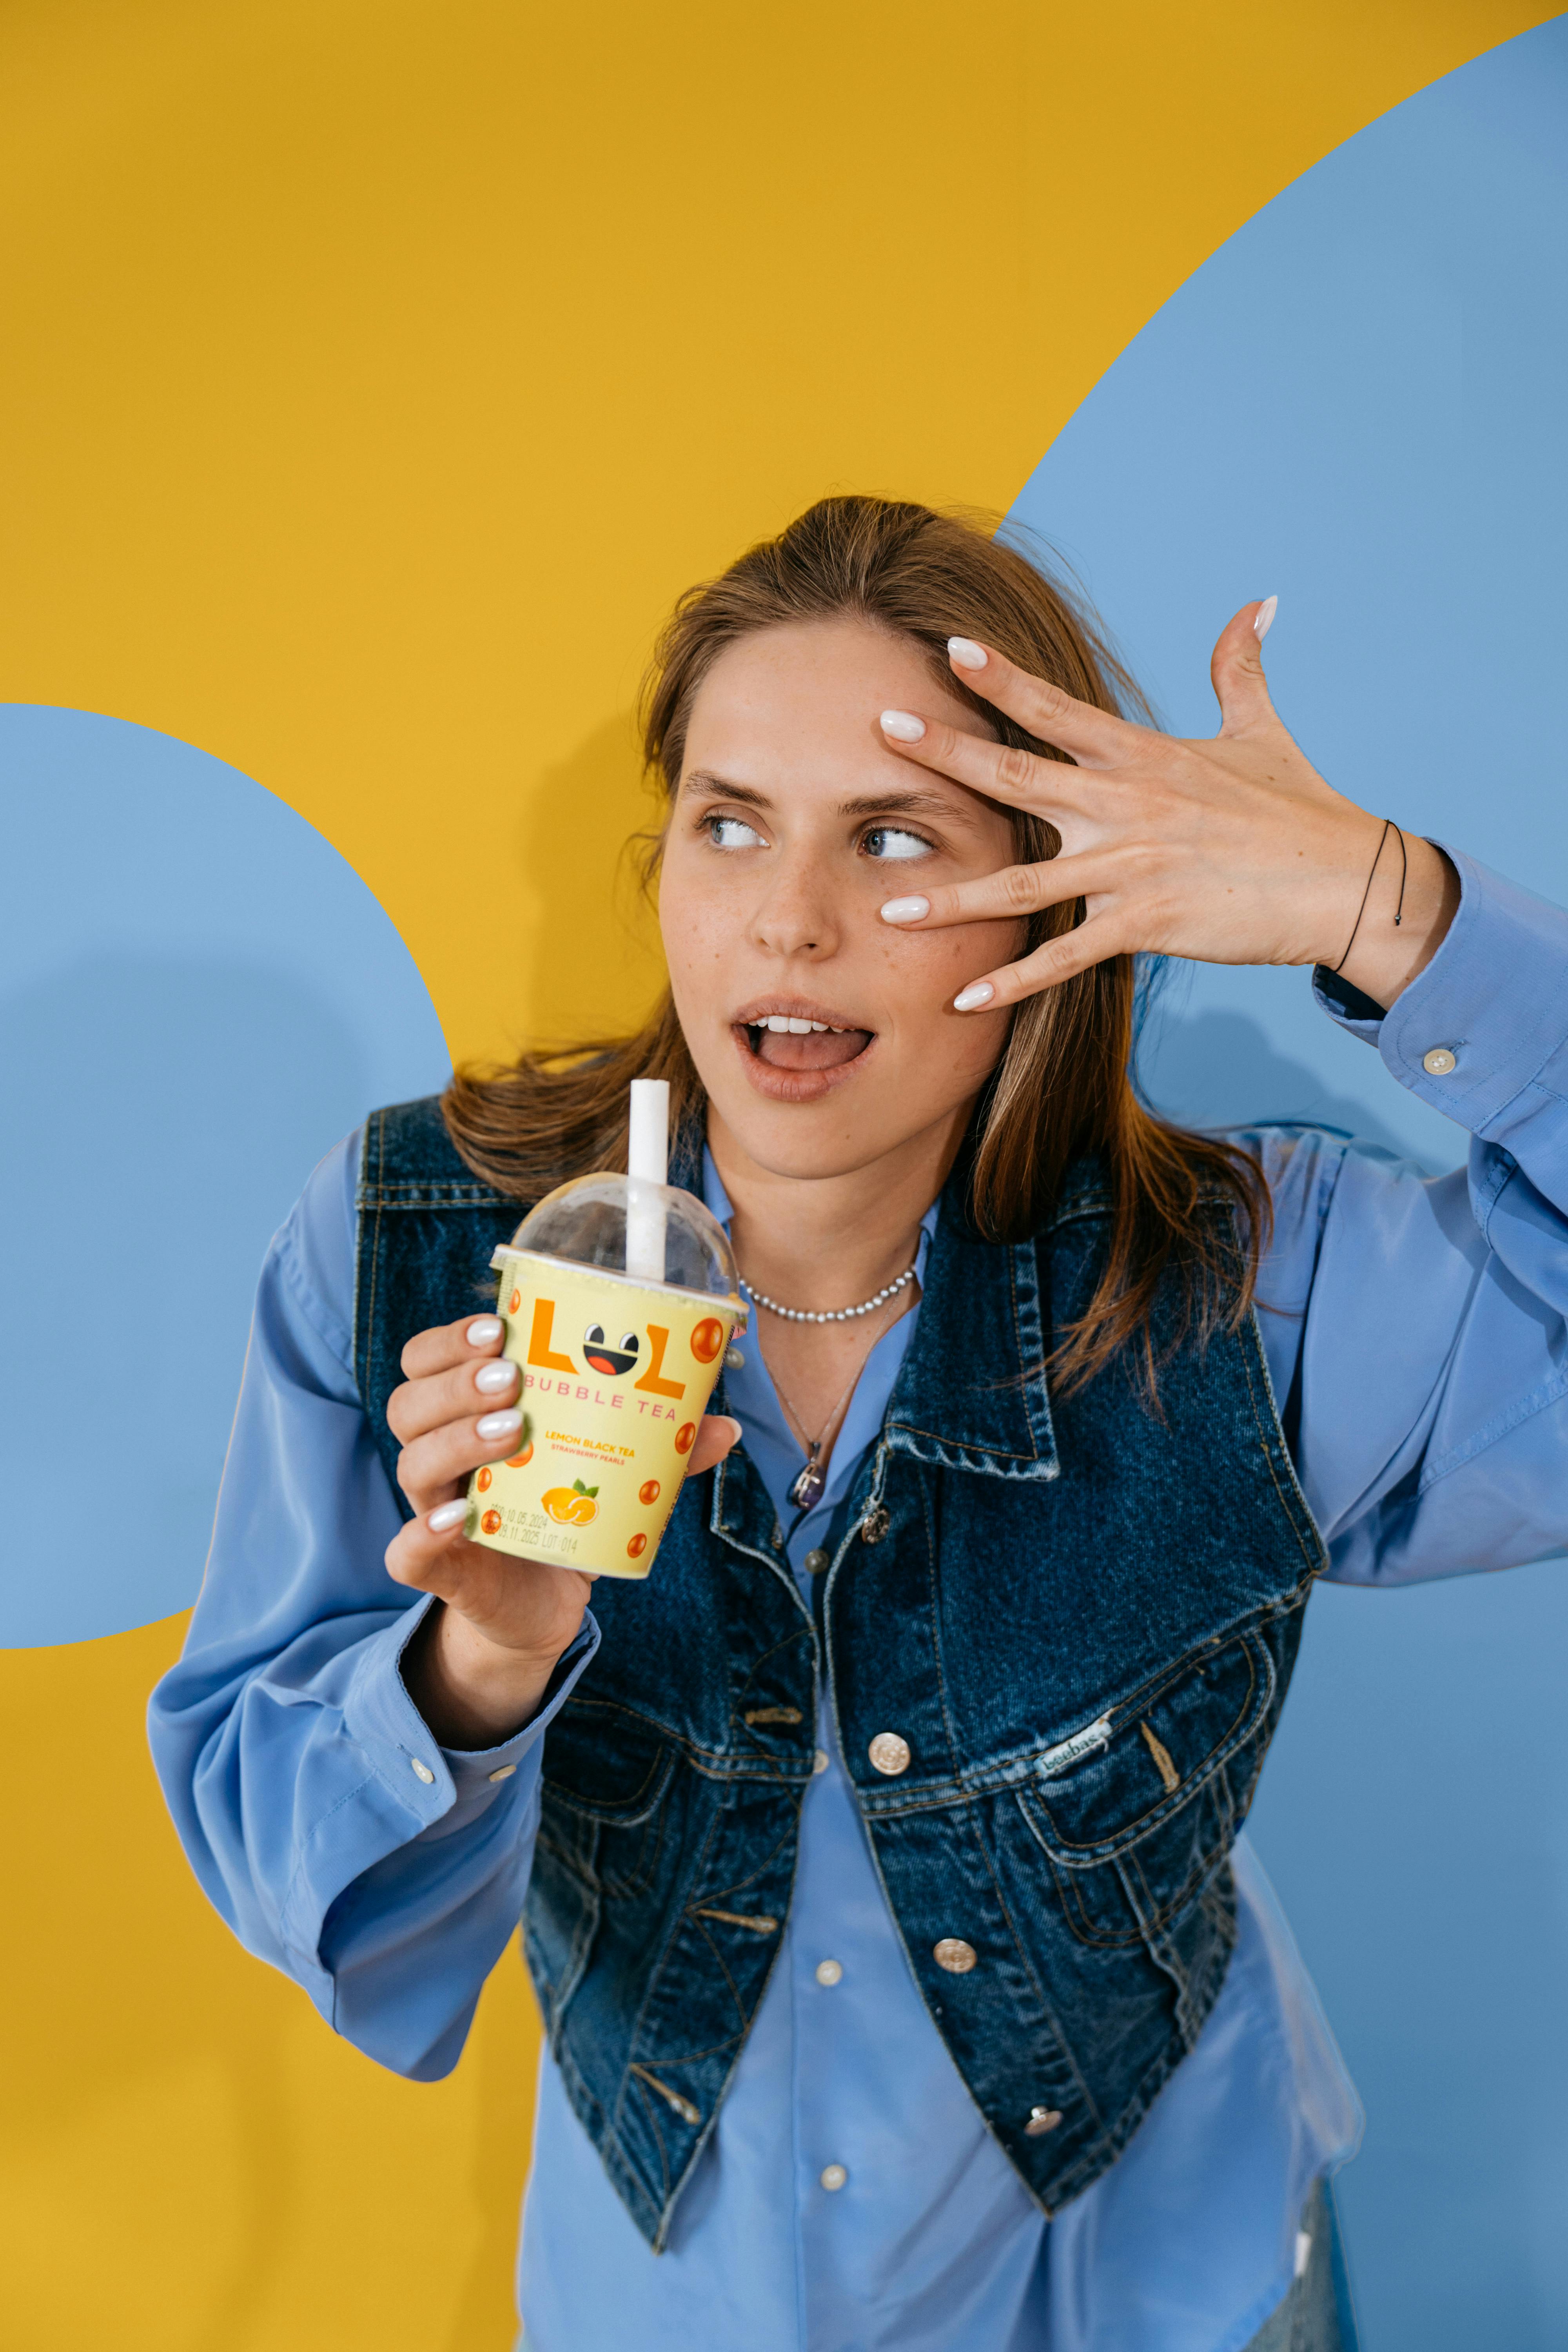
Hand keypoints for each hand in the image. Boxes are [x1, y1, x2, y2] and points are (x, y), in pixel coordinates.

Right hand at [386, 1311, 740, 1747]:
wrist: (543, 1601)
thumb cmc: (568, 1517)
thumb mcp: (609, 1473)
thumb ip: (658, 1448)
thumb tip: (723, 1426)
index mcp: (468, 1417)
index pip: (427, 1361)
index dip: (450, 1340)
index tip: (499, 1326)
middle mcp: (441, 1458)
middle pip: (410, 1404)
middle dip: (457, 1382)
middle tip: (514, 1377)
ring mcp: (435, 1512)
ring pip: (411, 1464)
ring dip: (455, 1439)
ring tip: (513, 1428)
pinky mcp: (442, 1571)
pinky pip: (405, 1551)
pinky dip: (424, 1533)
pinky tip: (462, 1515)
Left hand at [876, 606, 1458, 1012]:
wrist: (1345, 880)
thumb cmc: (1302, 807)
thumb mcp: (1264, 729)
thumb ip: (1240, 667)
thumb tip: (1256, 605)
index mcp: (1142, 757)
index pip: (1057, 709)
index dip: (1003, 679)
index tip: (950, 649)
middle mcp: (1125, 806)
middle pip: (1016, 776)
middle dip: (945, 754)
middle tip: (881, 730)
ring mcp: (1131, 867)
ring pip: (1020, 884)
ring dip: (952, 900)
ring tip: (888, 906)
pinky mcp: (1147, 924)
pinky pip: (1065, 958)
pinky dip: (1015, 982)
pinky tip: (967, 999)